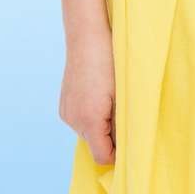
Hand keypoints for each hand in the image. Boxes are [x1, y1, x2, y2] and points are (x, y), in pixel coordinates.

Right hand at [60, 35, 116, 163]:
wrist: (86, 36)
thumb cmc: (110, 63)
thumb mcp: (122, 96)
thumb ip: (122, 125)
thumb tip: (127, 147)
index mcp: (89, 119)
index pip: (103, 157)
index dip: (119, 155)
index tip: (131, 143)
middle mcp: (73, 119)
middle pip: (95, 146)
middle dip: (110, 137)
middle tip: (122, 113)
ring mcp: (66, 112)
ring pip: (88, 133)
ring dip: (100, 126)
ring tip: (109, 101)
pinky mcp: (63, 105)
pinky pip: (80, 122)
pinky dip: (90, 117)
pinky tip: (97, 97)